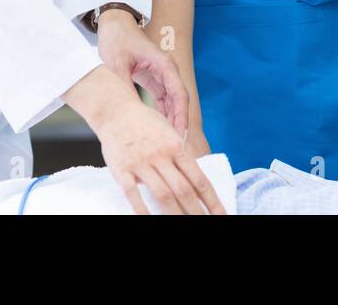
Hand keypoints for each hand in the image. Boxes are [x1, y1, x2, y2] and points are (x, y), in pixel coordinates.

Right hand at [64, 66, 226, 214]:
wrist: (117, 111)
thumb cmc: (146, 123)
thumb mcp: (170, 134)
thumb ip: (181, 156)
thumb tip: (195, 180)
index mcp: (177, 147)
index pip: (199, 179)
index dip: (211, 200)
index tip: (221, 214)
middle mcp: (162, 155)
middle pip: (184, 190)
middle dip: (197, 212)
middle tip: (206, 225)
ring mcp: (142, 163)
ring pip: (163, 194)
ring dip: (175, 215)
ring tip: (184, 226)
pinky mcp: (122, 169)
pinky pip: (133, 194)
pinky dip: (143, 210)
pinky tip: (150, 221)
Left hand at [96, 10, 189, 137]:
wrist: (115, 26)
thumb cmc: (117, 41)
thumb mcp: (117, 65)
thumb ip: (124, 88)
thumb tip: (128, 113)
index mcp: (164, 65)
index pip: (179, 94)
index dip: (180, 115)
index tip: (179, 134)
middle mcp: (168, 70)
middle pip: (179, 100)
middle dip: (179, 122)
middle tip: (176, 144)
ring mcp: (163, 75)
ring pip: (173, 102)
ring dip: (171, 120)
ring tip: (168, 141)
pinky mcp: (155, 79)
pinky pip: (164, 100)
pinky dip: (163, 114)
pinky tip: (160, 129)